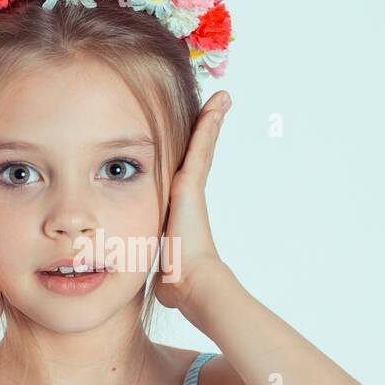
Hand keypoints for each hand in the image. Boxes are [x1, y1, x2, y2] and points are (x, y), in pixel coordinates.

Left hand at [154, 91, 233, 312]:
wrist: (189, 281)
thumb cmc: (176, 280)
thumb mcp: (163, 265)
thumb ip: (162, 265)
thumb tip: (163, 286)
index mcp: (180, 211)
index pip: (186, 176)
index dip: (193, 158)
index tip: (200, 143)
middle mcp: (189, 196)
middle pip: (199, 155)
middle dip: (208, 132)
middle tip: (218, 109)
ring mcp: (192, 188)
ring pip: (202, 146)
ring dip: (212, 121)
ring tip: (222, 99)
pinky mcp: (191, 183)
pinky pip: (201, 145)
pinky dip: (209, 123)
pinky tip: (218, 103)